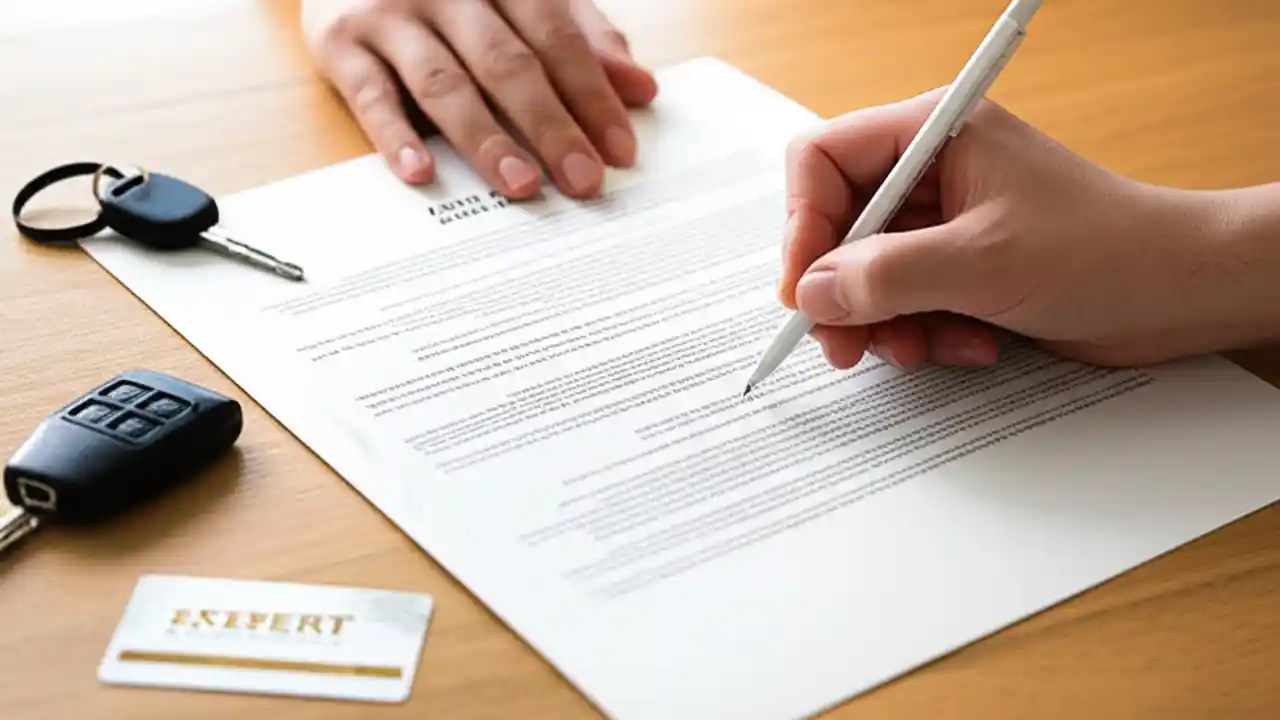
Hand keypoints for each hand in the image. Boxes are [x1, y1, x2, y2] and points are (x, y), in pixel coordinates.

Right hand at [302, 0, 658, 198]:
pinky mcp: (338, 42)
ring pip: (444, 82)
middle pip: (506, 63)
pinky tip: (421, 173)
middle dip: (550, 125)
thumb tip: (640, 88)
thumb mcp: (521, 1)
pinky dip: (395, 135)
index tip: (619, 150)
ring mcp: (390, 14)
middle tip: (583, 180)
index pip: (557, 38)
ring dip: (485, 138)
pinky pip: (370, 94)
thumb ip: (580, 38)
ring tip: (521, 184)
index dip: (592, 95)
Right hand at [780, 89, 1279, 370]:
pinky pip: (904, 301)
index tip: (805, 287)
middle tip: (846, 342)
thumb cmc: (1108, 251)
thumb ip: (886, 276)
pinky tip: (966, 345)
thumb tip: (813, 290)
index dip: (803, 225)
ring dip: (884, 322)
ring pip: (866, 272)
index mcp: (934, 132)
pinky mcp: (959, 264)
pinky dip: (922, 332)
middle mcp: (932, 170)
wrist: (1179, 291)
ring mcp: (945, 219)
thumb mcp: (982, 264)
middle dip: (841, 290)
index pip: (824, 161)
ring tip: (917, 350)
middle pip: (838, 224)